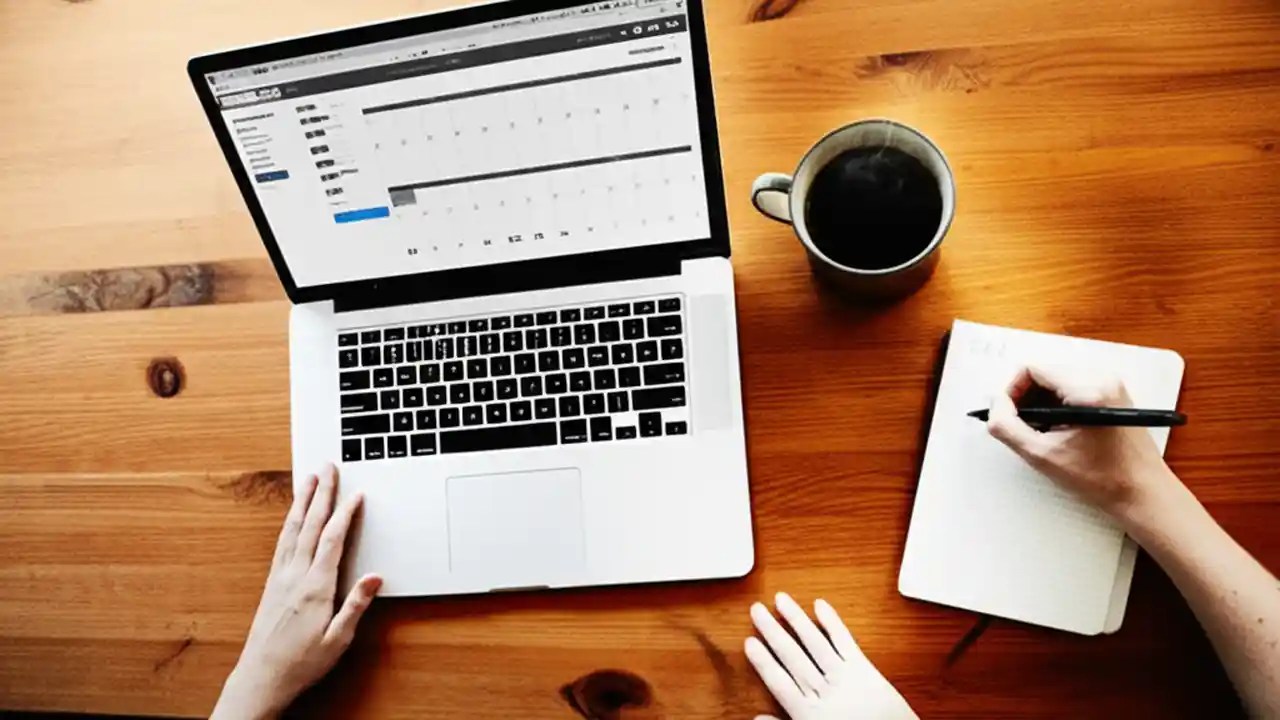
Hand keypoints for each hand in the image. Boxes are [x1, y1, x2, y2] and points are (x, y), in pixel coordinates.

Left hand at [212, 464, 381, 719]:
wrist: (260, 678)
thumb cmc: (301, 663)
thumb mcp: (338, 640)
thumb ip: (356, 606)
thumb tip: (374, 577)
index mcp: (314, 587)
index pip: (332, 540)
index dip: (345, 514)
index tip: (356, 494)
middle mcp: (294, 576)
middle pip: (309, 526)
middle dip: (320, 495)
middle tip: (326, 468)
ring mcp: (279, 578)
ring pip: (291, 530)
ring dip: (301, 503)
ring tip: (308, 481)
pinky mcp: (271, 584)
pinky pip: (281, 544)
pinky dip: (289, 524)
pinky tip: (292, 517)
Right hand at [744, 592, 916, 719]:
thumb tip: (756, 718)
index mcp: (808, 714)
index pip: (779, 682)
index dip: (763, 661)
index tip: (749, 641)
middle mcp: (824, 693)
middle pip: (793, 657)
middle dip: (773, 632)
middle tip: (757, 610)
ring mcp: (844, 678)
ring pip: (815, 645)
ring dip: (797, 620)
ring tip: (781, 600)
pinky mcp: (864, 670)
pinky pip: (845, 642)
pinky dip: (832, 623)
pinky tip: (820, 605)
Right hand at [985, 364, 1176, 523]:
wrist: (1143, 492)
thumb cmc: (1101, 479)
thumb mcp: (1042, 455)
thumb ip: (1007, 427)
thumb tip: (994, 405)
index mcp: (1087, 390)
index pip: (1033, 370)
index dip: (1011, 391)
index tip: (1007, 415)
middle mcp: (1102, 379)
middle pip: (1045, 373)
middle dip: (1026, 398)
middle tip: (1023, 428)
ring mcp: (1111, 385)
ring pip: (1058, 381)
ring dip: (1042, 403)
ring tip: (1043, 433)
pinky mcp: (1114, 395)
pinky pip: (1074, 389)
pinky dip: (1058, 406)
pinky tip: (1060, 431)